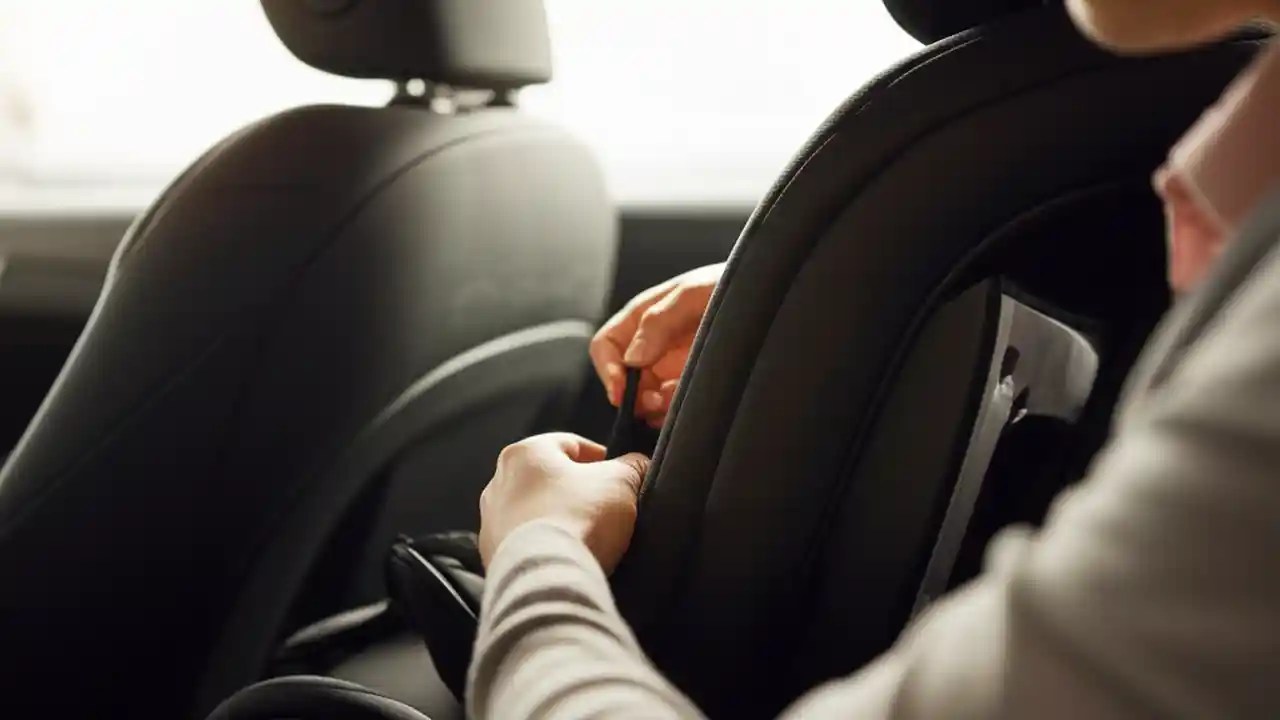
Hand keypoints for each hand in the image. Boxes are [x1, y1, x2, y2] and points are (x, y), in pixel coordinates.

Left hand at [478, 433, 649, 572]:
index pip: (570, 444)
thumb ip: (632, 466)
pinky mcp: (492, 557)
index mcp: (524, 453)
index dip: (602, 458)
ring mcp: (490, 522)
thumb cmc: (580, 517)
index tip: (621, 476)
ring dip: (560, 521)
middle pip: (550, 480)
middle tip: (607, 508)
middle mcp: (498, 482)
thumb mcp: (621, 481)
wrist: (545, 578)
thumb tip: (638, 465)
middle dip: (579, 492)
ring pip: (536, 513)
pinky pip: (526, 545)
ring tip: (589, 539)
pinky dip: (545, 548)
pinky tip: (568, 559)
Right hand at [589, 262, 724, 427]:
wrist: (773, 299)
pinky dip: (674, 414)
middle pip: (623, 380)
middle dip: (633, 396)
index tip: (622, 391)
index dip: (608, 369)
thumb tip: (631, 358)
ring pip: (646, 399)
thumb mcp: (694, 293)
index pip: (607, 346)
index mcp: (644, 318)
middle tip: (654, 402)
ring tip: (672, 403)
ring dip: (653, 409)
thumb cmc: (733, 283)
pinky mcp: (693, 385)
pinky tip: (690, 406)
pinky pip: (672, 408)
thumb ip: (660, 320)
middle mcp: (653, 345)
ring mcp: (673, 368)